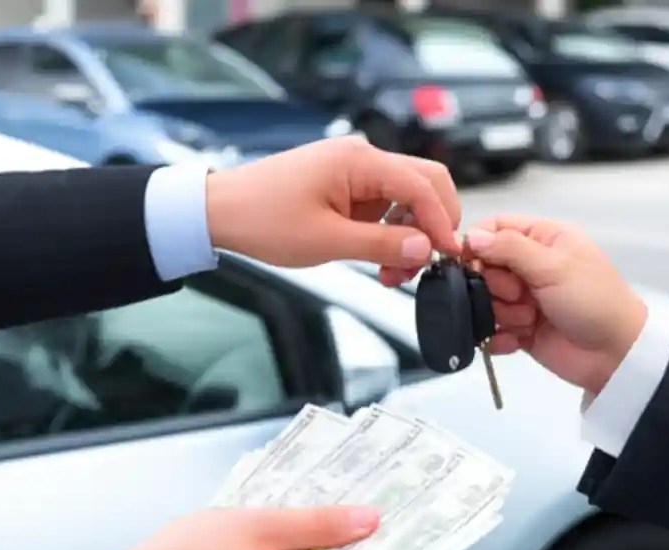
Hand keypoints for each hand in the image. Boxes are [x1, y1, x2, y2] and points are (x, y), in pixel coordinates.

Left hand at [206, 137, 461, 275]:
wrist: (220, 212)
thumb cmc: (262, 219)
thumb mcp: (326, 241)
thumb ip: (380, 246)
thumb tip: (424, 249)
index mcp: (359, 161)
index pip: (422, 185)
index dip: (441, 223)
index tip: (448, 255)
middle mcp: (360, 158)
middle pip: (423, 183)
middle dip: (431, 225)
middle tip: (424, 263)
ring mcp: (352, 171)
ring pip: (405, 199)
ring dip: (407, 235)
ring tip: (391, 273)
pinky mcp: (343, 187)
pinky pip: (381, 207)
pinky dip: (386, 234)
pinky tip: (376, 260)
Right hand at [463, 215, 647, 394]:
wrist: (616, 354)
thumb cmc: (594, 301)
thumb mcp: (553, 266)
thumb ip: (509, 248)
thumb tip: (471, 236)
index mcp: (545, 239)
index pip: (497, 228)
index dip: (479, 243)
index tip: (472, 261)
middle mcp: (533, 266)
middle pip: (486, 267)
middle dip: (496, 285)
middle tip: (519, 294)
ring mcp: (526, 299)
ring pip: (488, 301)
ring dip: (503, 313)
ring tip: (529, 320)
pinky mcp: (522, 329)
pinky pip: (494, 330)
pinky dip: (500, 337)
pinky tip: (517, 340)